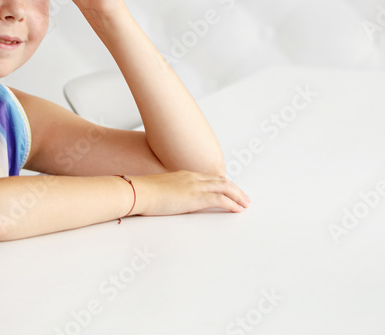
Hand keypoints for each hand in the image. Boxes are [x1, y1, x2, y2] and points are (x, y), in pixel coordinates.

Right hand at [130, 171, 249, 215]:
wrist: (138, 191)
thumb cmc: (143, 193)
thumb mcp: (159, 190)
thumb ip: (169, 192)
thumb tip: (170, 200)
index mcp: (184, 175)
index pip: (209, 178)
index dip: (221, 184)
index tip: (229, 190)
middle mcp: (193, 177)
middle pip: (220, 181)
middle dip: (235, 189)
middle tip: (244, 198)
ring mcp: (195, 186)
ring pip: (225, 187)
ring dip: (238, 196)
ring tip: (245, 204)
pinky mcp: (196, 197)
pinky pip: (220, 199)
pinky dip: (232, 204)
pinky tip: (238, 209)